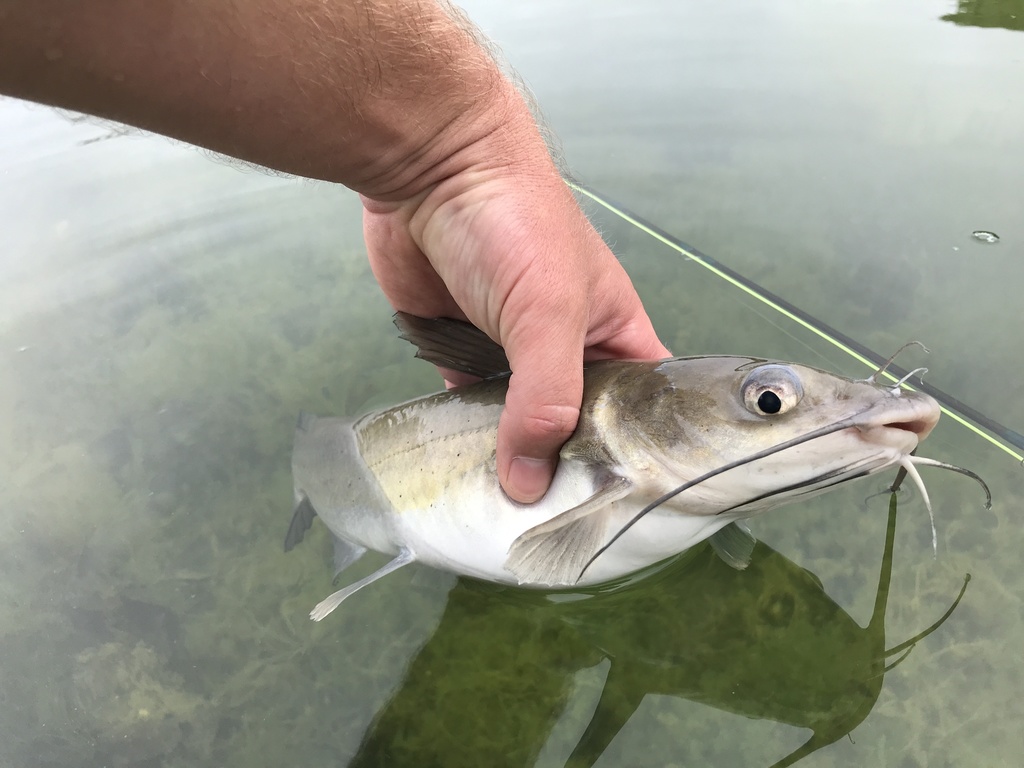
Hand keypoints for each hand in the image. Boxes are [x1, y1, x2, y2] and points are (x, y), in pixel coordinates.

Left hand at [362, 100, 668, 503]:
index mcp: (612, 332)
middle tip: (556, 536)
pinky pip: (470, 412)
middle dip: (568, 472)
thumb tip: (529, 484)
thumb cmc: (515, 223)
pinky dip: (467, 441)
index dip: (642, 455)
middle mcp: (568, 350)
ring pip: (520, 426)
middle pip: (577, 427)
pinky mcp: (460, 353)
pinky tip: (462, 481)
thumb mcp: (548, 312)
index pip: (644, 407)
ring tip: (508, 526)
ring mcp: (512, 354)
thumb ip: (545, 397)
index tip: (628, 513)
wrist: (429, 165)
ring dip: (512, 463)